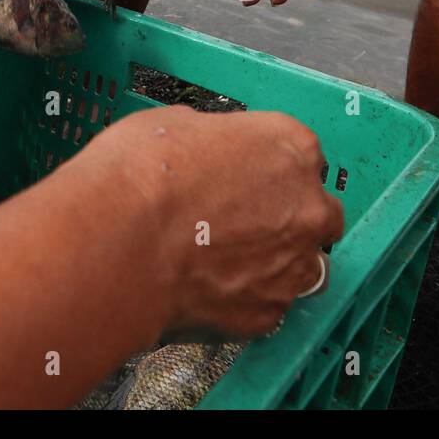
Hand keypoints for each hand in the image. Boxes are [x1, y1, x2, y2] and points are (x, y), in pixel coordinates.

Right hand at [86, 106, 343, 338]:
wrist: (119, 244)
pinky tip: (208, 294)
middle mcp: (308, 206)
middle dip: (291, 219)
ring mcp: (293, 265)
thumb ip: (211, 140)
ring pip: (305, 267)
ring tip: (228, 266)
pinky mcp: (268, 313)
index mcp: (291, 147)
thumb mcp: (174, 125)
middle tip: (243, 224)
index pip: (303, 157)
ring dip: (278, 264)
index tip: (247, 179)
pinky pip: (267, 307)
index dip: (272, 171)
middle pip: (319, 215)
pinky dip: (245, 301)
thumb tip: (206, 151)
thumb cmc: (142, 173)